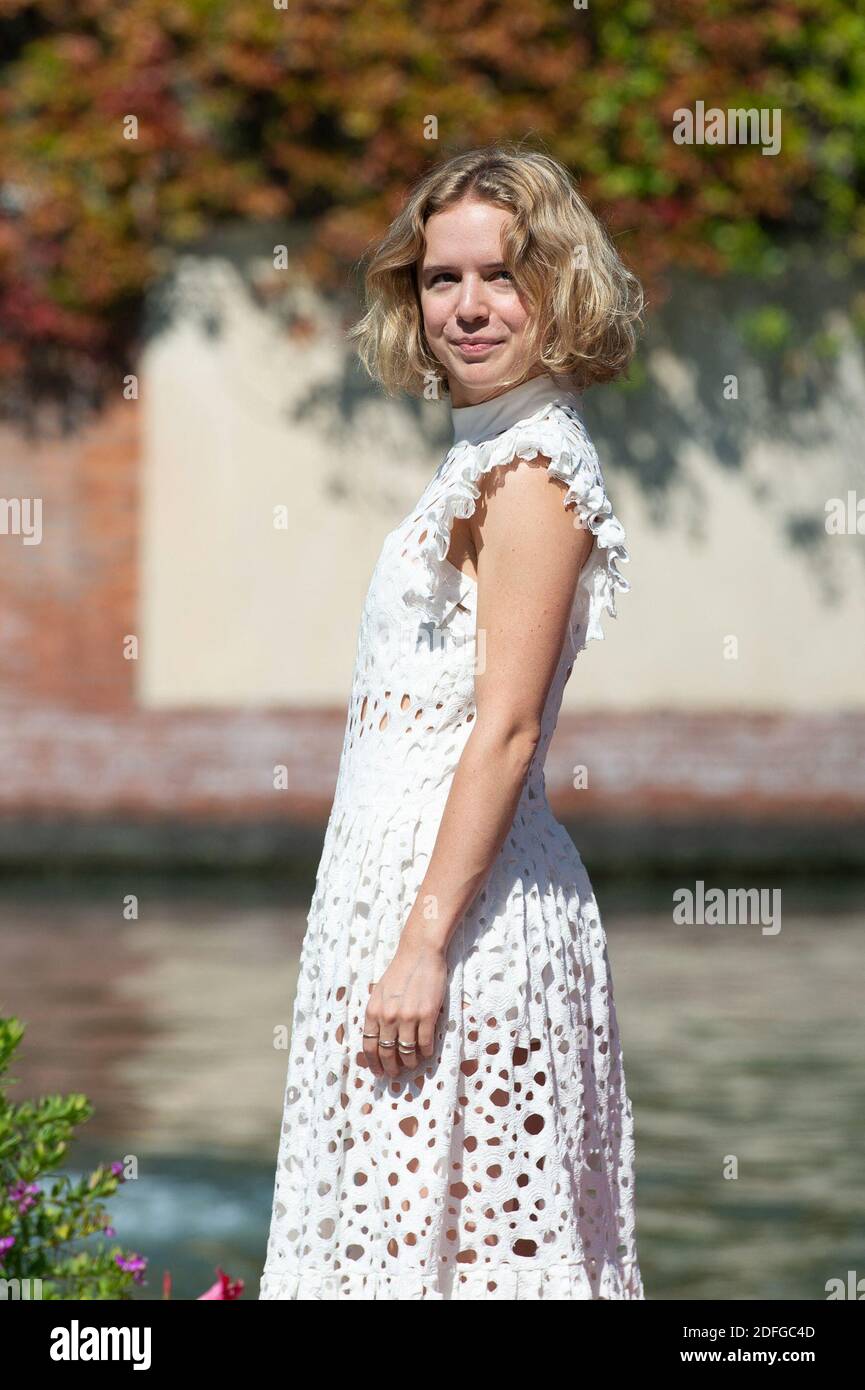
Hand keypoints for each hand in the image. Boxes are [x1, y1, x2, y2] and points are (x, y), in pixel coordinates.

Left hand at [362, 939, 447, 1077]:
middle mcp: (388, 1016)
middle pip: (386, 1052)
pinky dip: (425, 1052)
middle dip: (390, 1068)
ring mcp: (408, 1017)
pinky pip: (424, 1043)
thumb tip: (377, 1038)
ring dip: (409, 1062)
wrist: (420, 954)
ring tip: (412, 1065)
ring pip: (406, 1051)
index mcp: (373, 1011)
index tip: (378, 1071)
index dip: (373, 1062)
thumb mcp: (379, 992)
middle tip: (395, 1074)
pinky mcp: (427, 1015)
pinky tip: (426, 1053)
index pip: (369, 1046)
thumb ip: (377, 1014)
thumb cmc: (400, 972)